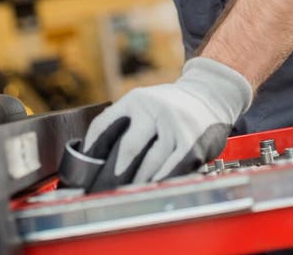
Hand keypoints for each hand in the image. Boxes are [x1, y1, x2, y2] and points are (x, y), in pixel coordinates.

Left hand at [82, 57, 251, 188]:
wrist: (209, 93)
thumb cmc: (169, 106)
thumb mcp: (144, 103)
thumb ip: (122, 123)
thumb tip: (94, 158)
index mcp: (135, 100)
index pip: (104, 125)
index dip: (91, 153)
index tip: (83, 174)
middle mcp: (154, 109)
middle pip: (128, 148)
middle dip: (113, 176)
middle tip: (102, 193)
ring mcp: (175, 125)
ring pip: (151, 164)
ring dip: (137, 184)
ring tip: (125, 199)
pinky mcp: (192, 142)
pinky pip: (172, 170)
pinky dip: (160, 183)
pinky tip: (152, 191)